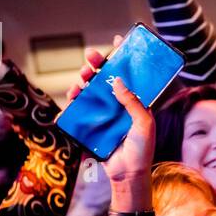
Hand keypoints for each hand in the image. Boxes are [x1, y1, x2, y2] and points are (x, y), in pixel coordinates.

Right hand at [67, 42, 155, 187]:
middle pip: (105, 78)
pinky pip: (79, 110)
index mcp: (135, 101)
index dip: (123, 57)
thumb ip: (133, 102)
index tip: (118, 40)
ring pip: (90, 90)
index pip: (129, 74)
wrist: (127, 175)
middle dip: (97, 65)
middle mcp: (118, 104)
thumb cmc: (141, 150)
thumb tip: (116, 81)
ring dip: (83, 81)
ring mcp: (104, 114)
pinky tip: (72, 97)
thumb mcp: (143, 124)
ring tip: (81, 79)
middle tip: (91, 57)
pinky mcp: (91, 125)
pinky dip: (73, 102)